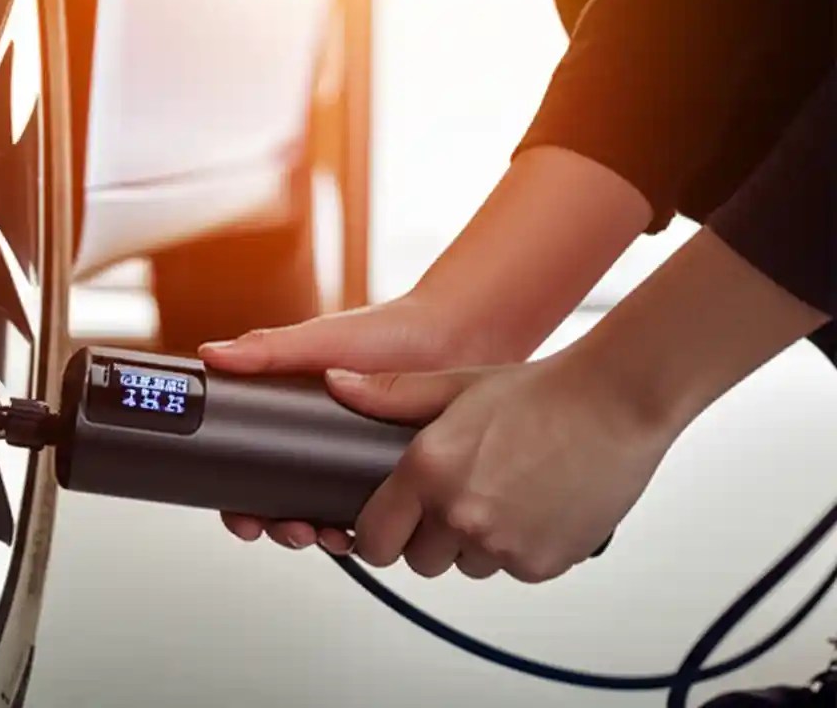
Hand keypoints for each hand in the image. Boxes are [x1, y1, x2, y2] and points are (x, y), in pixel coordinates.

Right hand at [198, 296, 521, 552]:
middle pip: (280, 503)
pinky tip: (361, 532)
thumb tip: (213, 354)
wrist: (458, 337)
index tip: (241, 517)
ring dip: (315, 536)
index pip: (248, 469)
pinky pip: (372, 518)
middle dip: (277, 526)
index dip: (238, 500)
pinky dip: (361, 532)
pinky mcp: (396, 477)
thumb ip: (267, 350)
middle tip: (289, 528)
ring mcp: (354, 463)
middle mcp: (319, 443)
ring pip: (322, 517)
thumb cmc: (392, 330)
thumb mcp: (320, 341)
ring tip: (324, 533)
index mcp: (291, 415)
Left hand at [325, 351, 677, 581]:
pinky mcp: (540, 564)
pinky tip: (533, 506)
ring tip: (499, 494)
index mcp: (426, 472)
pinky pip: (512, 570)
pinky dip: (518, 549)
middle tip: (454, 500)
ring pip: (466, 567)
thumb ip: (389, 393)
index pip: (373, 540)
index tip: (389, 525)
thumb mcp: (455, 384)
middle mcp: (458, 515)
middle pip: (418, 561)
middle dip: (428, 539)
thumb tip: (335, 382)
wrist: (617, 402)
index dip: (377, 536)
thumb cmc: (538, 391)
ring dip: (473, 544)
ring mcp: (501, 545)